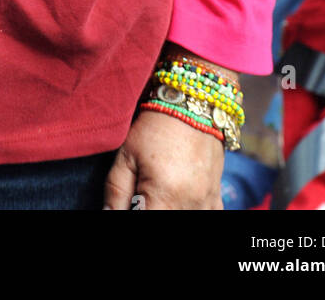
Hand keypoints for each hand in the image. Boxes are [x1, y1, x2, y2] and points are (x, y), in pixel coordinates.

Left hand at [103, 108, 224, 209]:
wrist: (192, 104)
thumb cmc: (155, 127)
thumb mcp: (126, 155)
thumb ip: (116, 192)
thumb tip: (108, 214)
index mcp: (165, 197)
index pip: (143, 220)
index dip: (132, 212)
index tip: (130, 200)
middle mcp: (191, 205)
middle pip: (164, 219)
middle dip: (149, 208)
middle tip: (140, 193)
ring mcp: (206, 203)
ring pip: (184, 217)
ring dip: (167, 208)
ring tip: (157, 191)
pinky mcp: (216, 197)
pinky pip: (204, 215)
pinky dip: (189, 210)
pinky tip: (177, 197)